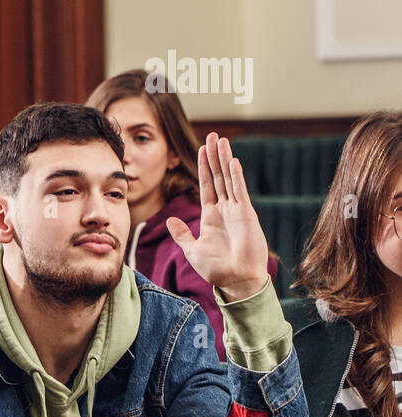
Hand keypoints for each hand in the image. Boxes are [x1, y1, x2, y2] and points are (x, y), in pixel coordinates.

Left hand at [166, 132, 269, 300]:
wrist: (236, 281)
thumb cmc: (217, 269)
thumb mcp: (192, 250)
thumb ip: (182, 234)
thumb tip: (171, 220)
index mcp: (211, 216)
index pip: (206, 185)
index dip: (203, 167)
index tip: (201, 149)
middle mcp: (224, 209)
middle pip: (218, 176)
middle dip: (214, 156)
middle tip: (213, 135)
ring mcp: (236, 210)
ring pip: (229, 179)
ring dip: (224, 159)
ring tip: (221, 140)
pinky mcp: (246, 215)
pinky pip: (239, 191)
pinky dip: (235, 176)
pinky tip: (231, 161)